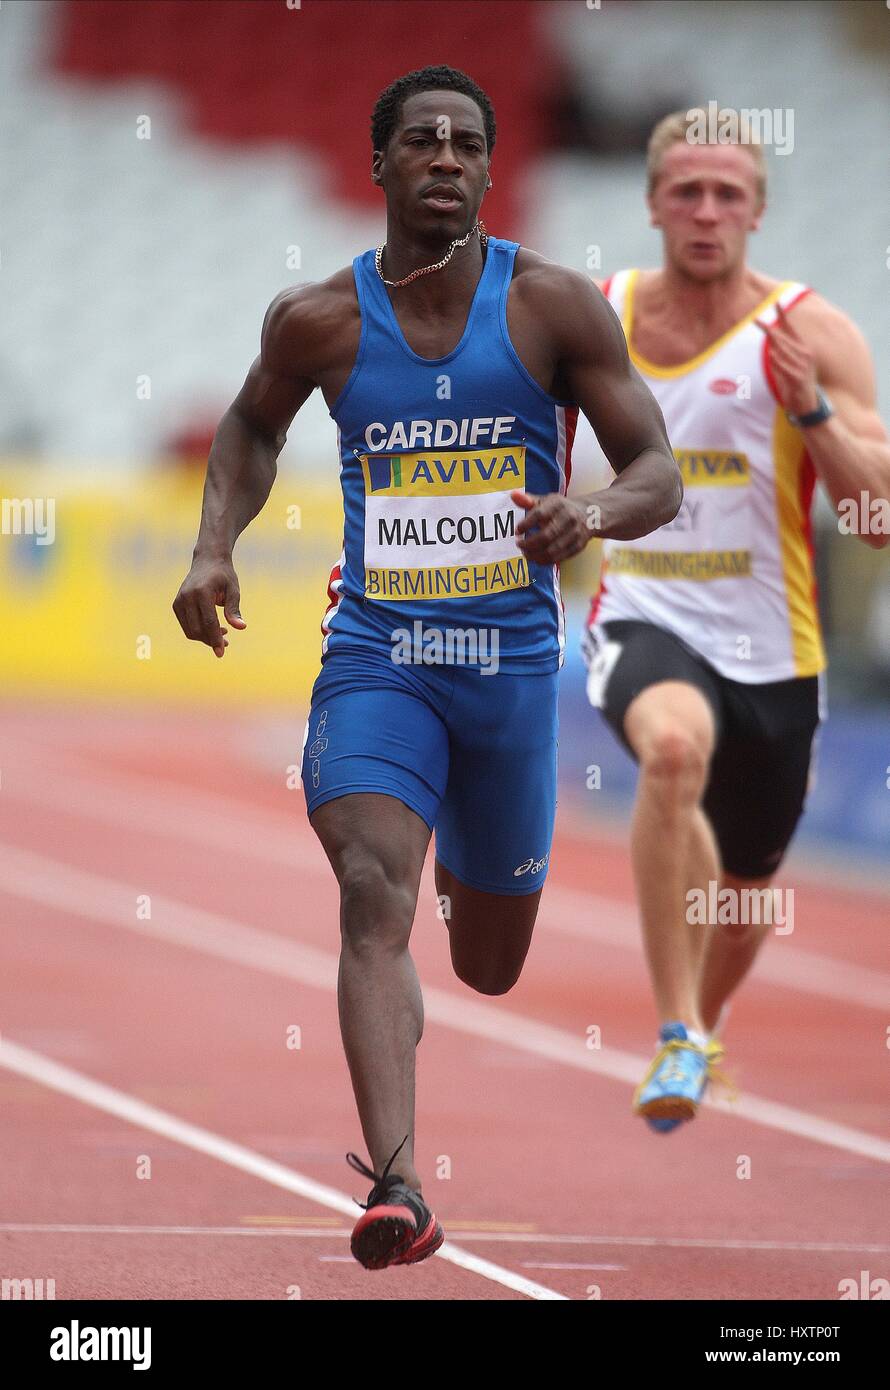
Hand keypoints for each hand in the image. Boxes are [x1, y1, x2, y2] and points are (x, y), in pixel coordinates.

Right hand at [172, 554, 245, 657]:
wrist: (207, 560)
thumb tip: (241, 627)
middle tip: (226, 642)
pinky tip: (211, 629)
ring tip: (222, 635)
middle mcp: (187, 597)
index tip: (222, 652)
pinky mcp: (176, 604)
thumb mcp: (233, 590)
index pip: (209, 622)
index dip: (215, 639)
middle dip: (211, 640)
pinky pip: (186, 625)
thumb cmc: (223, 576)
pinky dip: (197, 631)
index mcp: (202, 592)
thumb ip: (234, 609)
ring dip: (205, 638)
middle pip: (198, 629)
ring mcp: (179, 600)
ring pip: (190, 630)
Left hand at [512, 490, 593, 562]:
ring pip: (551, 551)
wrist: (590, 514)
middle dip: (528, 544)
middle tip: (519, 544)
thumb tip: (513, 495)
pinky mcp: (578, 546)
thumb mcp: (546, 501)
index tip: (517, 531)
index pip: (539, 515)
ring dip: (534, 555)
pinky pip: (558, 558)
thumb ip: (528, 500)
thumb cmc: (561, 508)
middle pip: (545, 536)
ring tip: (525, 552)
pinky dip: (544, 560)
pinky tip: (536, 557)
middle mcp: (569, 518)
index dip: (525, 525)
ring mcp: (575, 533)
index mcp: (558, 504)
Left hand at [755, 301, 818, 415]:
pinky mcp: (798, 377)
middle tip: (755, 320)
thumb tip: (770, 336)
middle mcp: (805, 354)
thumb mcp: (788, 364)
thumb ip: (780, 350)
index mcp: (802, 348)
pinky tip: (772, 355)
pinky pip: (784, 367)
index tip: (776, 303)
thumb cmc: (795, 383)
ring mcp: (803, 366)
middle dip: (768, 329)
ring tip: (765, 333)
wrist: (807, 404)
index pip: (790, 329)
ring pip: (782, 351)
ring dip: (772, 344)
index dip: (783, 316)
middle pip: (783, 338)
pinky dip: (777, 362)